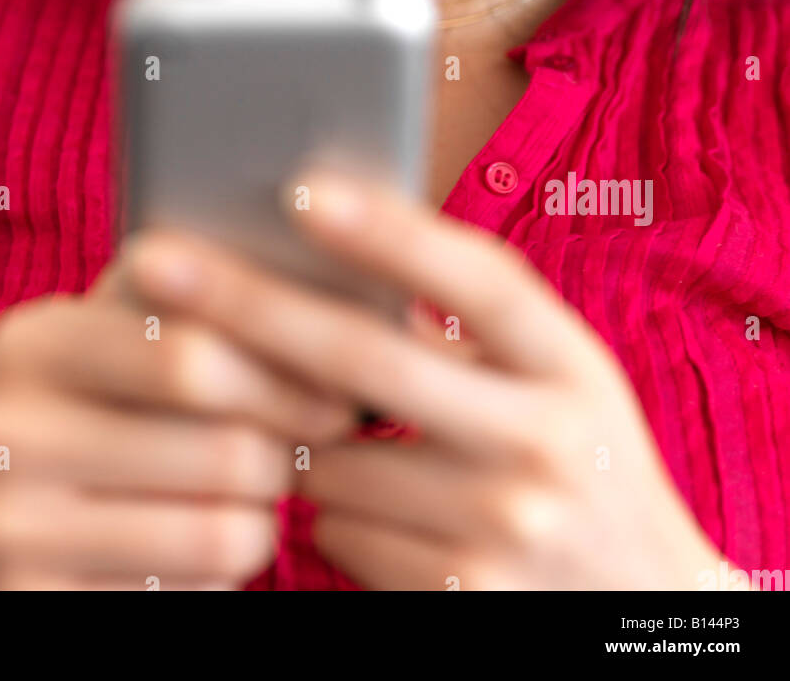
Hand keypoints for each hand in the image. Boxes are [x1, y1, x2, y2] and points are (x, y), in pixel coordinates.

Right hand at [0, 238, 355, 589]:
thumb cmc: (104, 403)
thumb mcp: (126, 335)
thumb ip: (201, 297)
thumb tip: (334, 287)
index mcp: (32, 340)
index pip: (190, 346)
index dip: (284, 369)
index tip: (342, 383)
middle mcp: (3, 431)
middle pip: (223, 446)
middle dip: (286, 446)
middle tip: (304, 438)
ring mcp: (6, 527)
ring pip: (223, 530)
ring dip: (263, 515)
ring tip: (249, 490)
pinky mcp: (34, 605)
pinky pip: (196, 592)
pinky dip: (223, 571)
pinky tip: (199, 540)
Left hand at [129, 167, 724, 590]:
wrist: (643, 609)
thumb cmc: (580, 462)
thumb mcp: (560, 380)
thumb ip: (474, 327)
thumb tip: (339, 252)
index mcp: (571, 366)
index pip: (478, 281)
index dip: (388, 232)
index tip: (299, 189)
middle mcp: (543, 444)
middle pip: (366, 359)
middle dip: (245, 302)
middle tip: (155, 259)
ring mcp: (501, 530)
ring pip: (329, 461)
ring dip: (308, 443)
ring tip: (368, 448)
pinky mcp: (455, 600)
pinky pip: (338, 536)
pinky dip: (338, 518)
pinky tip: (396, 520)